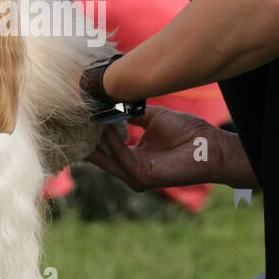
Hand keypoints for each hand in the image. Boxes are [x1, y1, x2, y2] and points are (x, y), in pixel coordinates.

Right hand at [85, 104, 256, 191]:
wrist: (210, 146)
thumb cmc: (189, 133)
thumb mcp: (154, 118)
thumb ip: (132, 113)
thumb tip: (112, 102)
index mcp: (135, 154)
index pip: (105, 146)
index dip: (93, 132)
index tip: (79, 116)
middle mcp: (132, 166)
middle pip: (99, 156)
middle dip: (85, 140)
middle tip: (69, 122)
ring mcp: (135, 173)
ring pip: (106, 158)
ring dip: (96, 139)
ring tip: (85, 120)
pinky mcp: (142, 176)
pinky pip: (121, 158)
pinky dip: (113, 144)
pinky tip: (106, 128)